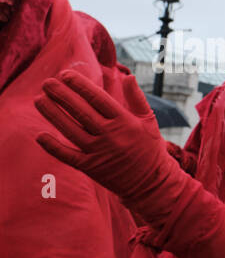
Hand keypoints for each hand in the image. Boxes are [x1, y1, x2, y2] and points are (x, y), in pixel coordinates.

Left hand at [34, 68, 170, 203]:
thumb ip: (137, 98)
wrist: (151, 183)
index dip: (79, 85)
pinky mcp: (91, 168)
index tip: (65, 75)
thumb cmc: (149, 148)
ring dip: (53, 114)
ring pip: (71, 130)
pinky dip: (53, 146)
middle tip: (47, 83)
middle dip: (62, 95)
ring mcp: (99, 152)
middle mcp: (111, 135)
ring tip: (39, 99)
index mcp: (125, 121)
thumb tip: (129, 76)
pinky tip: (40, 135)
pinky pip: (68, 156)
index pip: (98, 99)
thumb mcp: (149, 122)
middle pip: (81, 112)